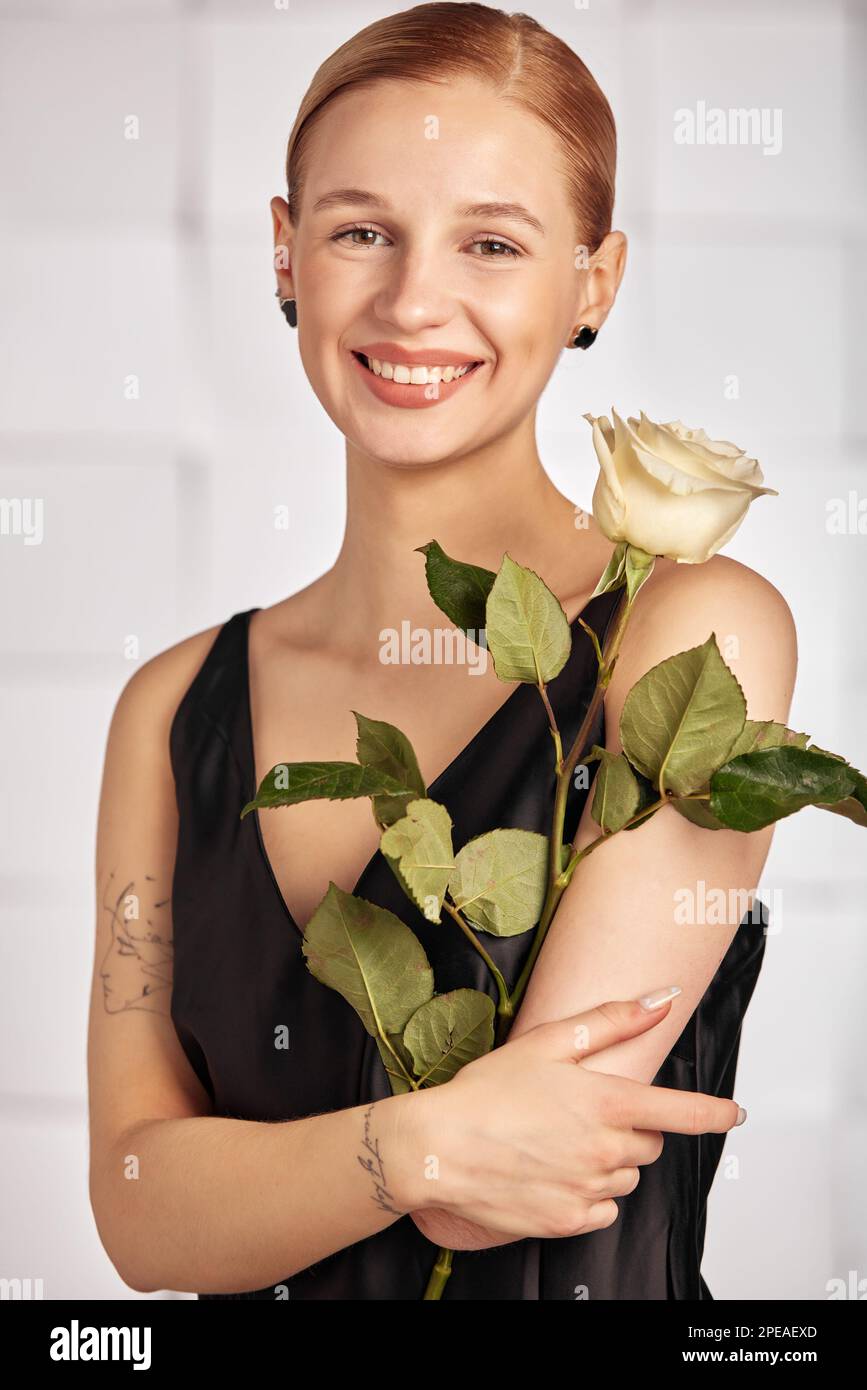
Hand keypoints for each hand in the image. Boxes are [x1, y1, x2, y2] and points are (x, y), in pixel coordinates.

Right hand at [409, 995, 743, 1244]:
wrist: (437, 1150)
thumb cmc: (486, 1092)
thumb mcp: (547, 1043)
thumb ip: (611, 1021)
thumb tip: (661, 1000)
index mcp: (606, 1102)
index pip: (683, 1112)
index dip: (715, 1114)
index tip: (734, 1115)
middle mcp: (606, 1150)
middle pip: (649, 1145)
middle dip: (630, 1129)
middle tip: (584, 1114)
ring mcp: (588, 1188)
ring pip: (625, 1177)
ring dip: (608, 1162)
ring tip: (559, 1143)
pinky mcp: (568, 1220)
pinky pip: (603, 1209)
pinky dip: (589, 1194)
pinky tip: (555, 1174)